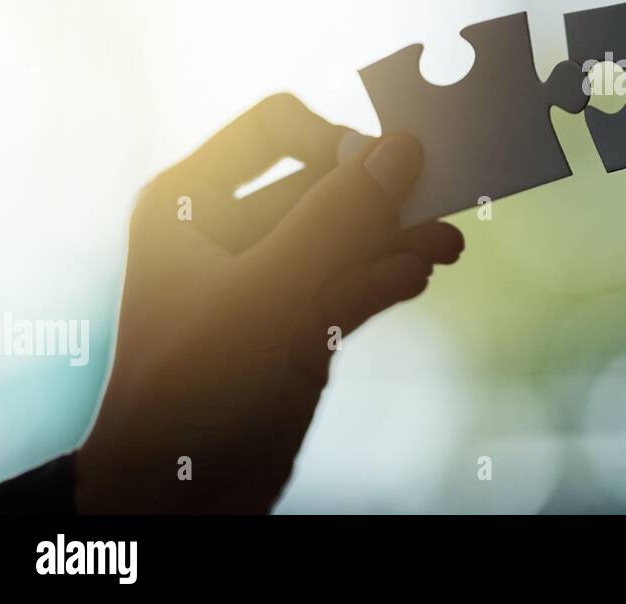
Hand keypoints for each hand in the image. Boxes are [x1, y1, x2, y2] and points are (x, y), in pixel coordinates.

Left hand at [75, 93, 462, 512]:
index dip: (332, 140)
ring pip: (351, 237)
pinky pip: (356, 280)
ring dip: (398, 240)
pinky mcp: (301, 322)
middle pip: (327, 185)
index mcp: (192, 202)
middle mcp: (231, 231)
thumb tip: (401, 149)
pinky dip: (388, 276)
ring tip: (444, 250)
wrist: (181, 498)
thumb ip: (337, 218)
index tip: (377, 173)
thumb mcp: (269, 292)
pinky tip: (417, 276)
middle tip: (440, 209)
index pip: (278, 128)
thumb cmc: (195, 389)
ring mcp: (269, 279)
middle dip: (383, 201)